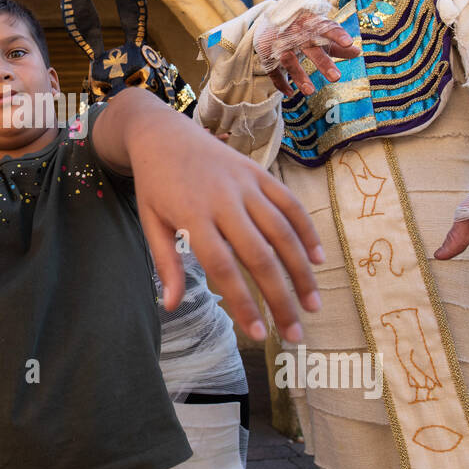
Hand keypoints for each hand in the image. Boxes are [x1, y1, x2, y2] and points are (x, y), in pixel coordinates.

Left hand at [124, 102, 323, 342]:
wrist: (162, 133)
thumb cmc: (155, 184)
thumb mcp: (150, 223)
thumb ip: (165, 264)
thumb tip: (171, 306)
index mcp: (193, 216)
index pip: (224, 268)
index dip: (244, 304)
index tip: (259, 335)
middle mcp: (224, 200)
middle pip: (260, 256)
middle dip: (281, 299)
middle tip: (294, 334)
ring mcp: (245, 184)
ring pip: (283, 231)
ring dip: (302, 271)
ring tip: (312, 305)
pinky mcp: (259, 172)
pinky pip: (290, 204)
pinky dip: (307, 231)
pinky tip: (318, 260)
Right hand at [254, 11, 358, 96]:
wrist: (270, 19)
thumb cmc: (301, 28)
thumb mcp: (318, 32)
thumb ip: (335, 44)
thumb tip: (358, 52)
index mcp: (311, 23)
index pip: (326, 28)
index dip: (337, 35)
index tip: (349, 43)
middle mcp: (295, 32)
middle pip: (309, 47)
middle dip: (322, 62)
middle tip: (336, 77)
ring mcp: (279, 43)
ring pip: (289, 60)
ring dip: (299, 75)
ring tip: (310, 91)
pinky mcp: (267, 53)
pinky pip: (273, 70)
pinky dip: (280, 82)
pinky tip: (290, 93)